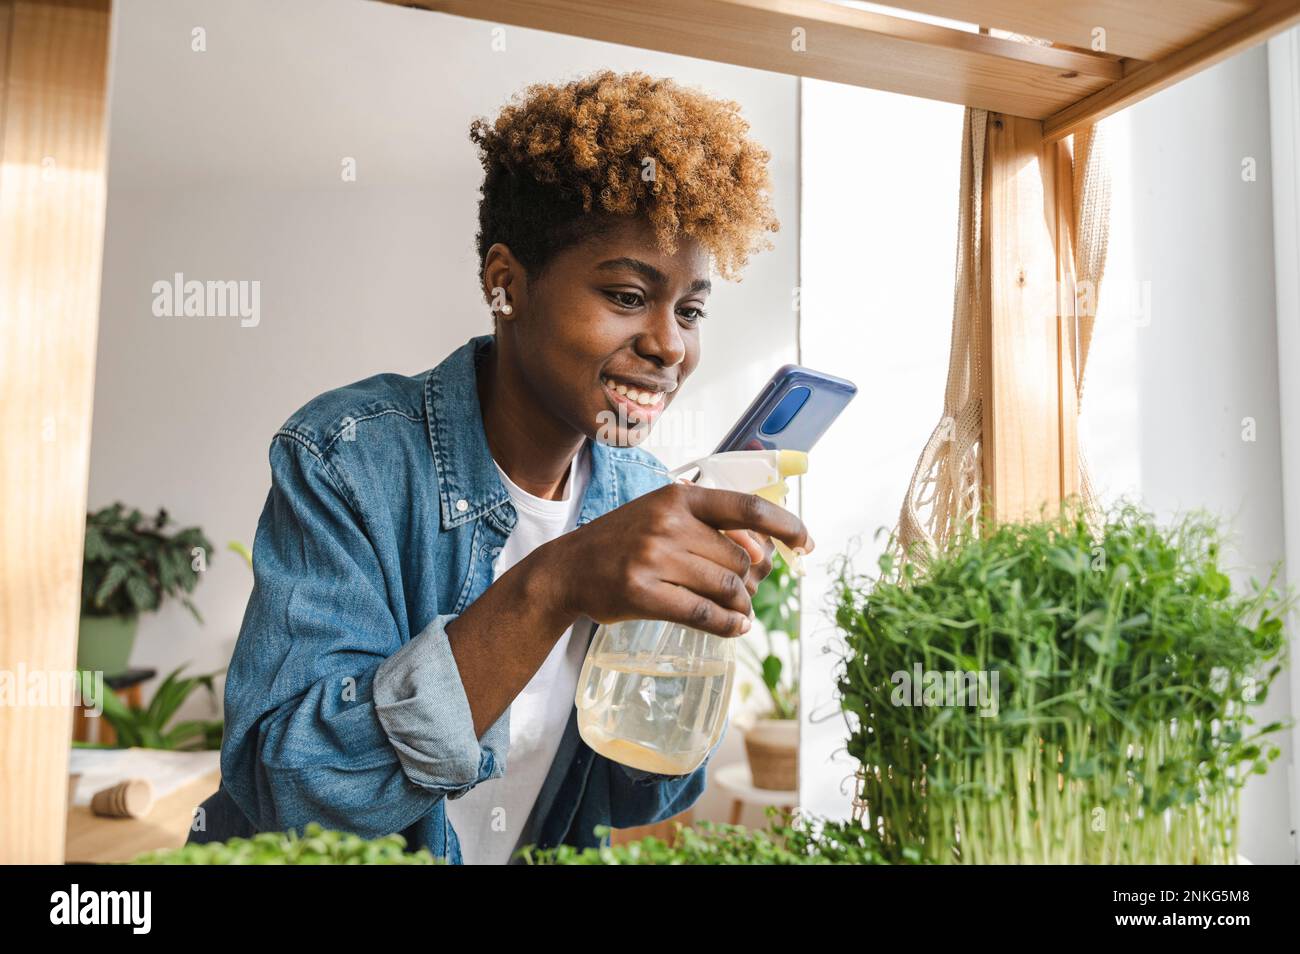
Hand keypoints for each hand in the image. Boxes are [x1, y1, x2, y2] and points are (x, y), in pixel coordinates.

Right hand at [544, 482, 811, 637]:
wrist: (568, 569)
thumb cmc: (625, 541)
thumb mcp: (663, 514)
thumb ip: (709, 525)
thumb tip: (765, 552)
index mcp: (679, 497)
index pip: (748, 507)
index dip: (786, 525)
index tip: (807, 544)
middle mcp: (668, 523)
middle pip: (739, 559)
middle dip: (751, 580)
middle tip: (746, 592)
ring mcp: (653, 558)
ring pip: (725, 587)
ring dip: (740, 605)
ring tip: (738, 611)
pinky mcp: (642, 593)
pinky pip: (704, 614)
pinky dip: (728, 625)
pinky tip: (736, 628)